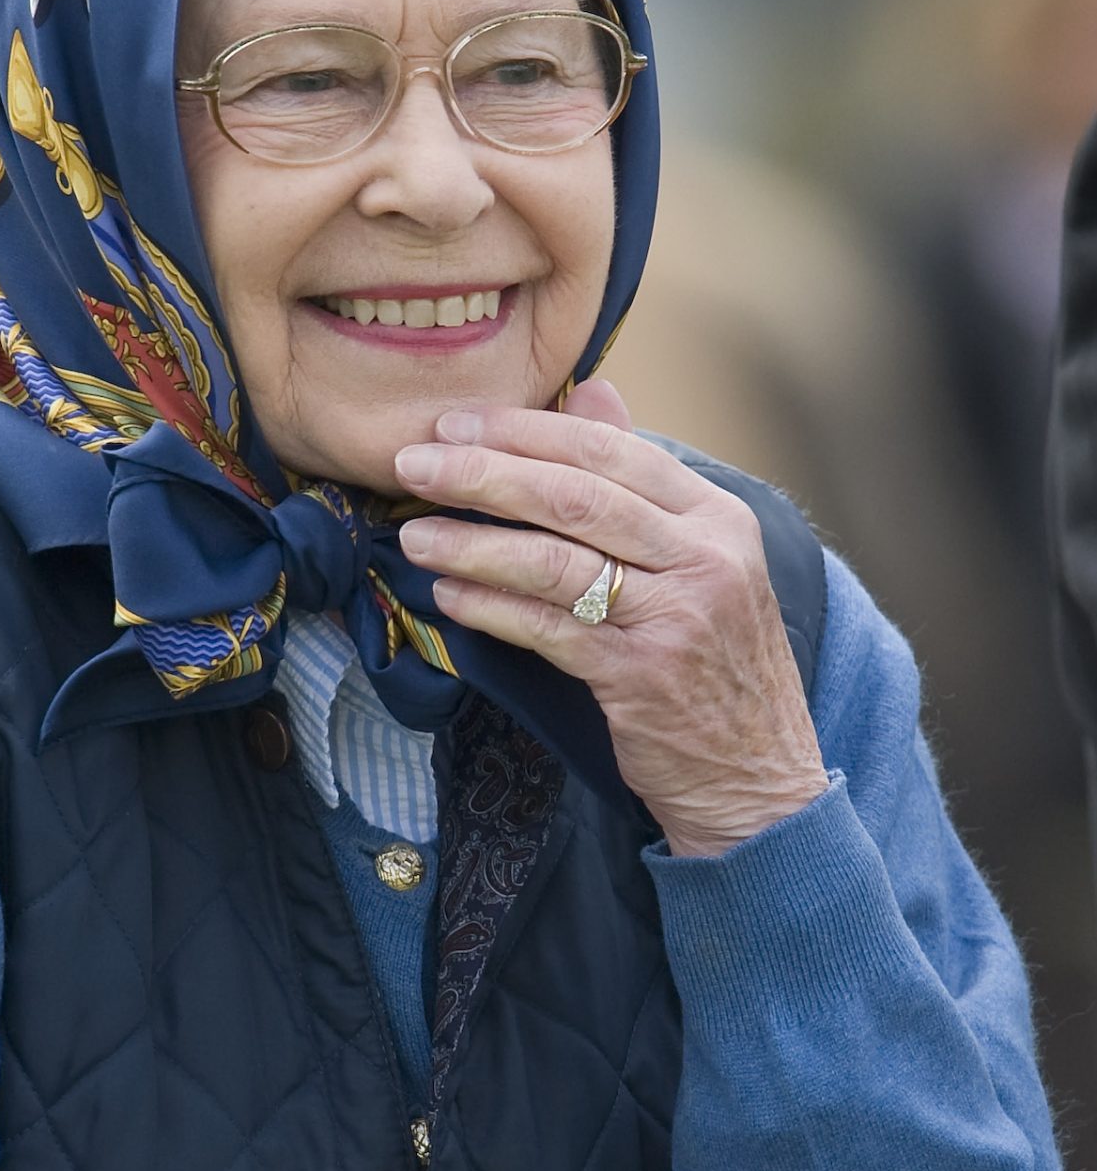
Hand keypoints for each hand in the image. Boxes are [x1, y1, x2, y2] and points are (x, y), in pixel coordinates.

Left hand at [394, 380, 827, 857]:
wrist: (757, 776)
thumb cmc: (712, 661)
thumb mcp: (698, 562)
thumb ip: (640, 482)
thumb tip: (590, 393)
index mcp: (718, 518)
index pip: (610, 452)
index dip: (524, 432)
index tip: (454, 423)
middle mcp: (705, 558)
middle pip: (575, 496)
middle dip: (483, 473)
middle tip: (414, 464)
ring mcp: (677, 618)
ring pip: (554, 562)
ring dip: (472, 543)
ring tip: (414, 534)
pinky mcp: (641, 677)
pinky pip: (547, 629)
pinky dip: (490, 609)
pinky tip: (448, 596)